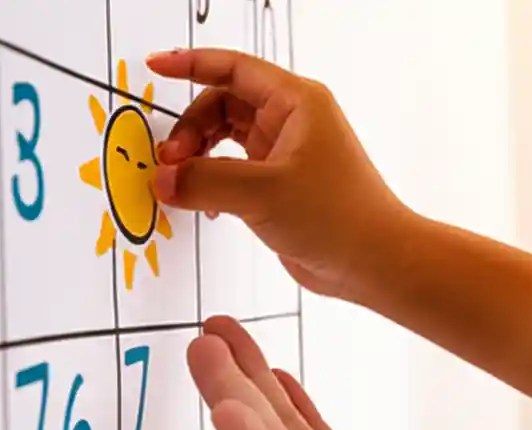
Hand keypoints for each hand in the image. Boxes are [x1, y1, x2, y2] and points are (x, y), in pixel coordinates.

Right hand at [147, 48, 413, 298]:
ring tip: (182, 182)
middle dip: (191, 128)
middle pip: (222, 104)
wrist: (373, 262)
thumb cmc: (341, 218)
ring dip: (198, 155)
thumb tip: (165, 179)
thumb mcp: (262, 193)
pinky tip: (204, 203)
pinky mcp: (280, 184)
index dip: (191, 64)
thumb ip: (205, 181)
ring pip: (226, 138)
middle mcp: (292, 121)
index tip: (158, 67)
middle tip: (171, 161)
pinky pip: (233, 169)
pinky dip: (211, 180)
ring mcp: (286, 153)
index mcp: (296, 102)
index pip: (233, 68)